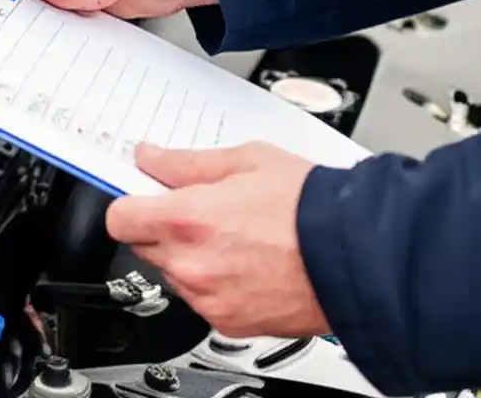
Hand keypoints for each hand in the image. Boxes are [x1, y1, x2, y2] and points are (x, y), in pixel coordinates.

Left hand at [105, 142, 328, 337]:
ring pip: (174, 274)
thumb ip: (186, 162)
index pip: (119, 217)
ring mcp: (208, 297)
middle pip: (144, 245)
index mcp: (187, 219)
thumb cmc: (313, 207)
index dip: (131, 202)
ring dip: (190, 257)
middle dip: (164, 227)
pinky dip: (215, 284)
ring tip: (236, 238)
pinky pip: (202, 298)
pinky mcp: (228, 322)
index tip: (143, 196)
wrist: (361, 258)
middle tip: (204, 211)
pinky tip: (248, 264)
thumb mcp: (246, 161)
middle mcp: (191, 264)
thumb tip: (150, 158)